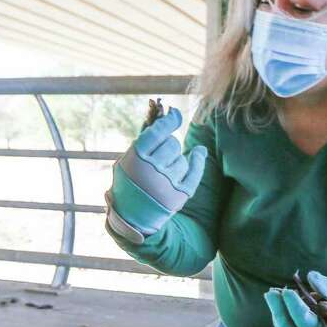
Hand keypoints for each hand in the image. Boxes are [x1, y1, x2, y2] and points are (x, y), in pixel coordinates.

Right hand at [105, 106, 207, 243]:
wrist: (132, 217)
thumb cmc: (129, 182)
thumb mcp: (128, 159)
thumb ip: (145, 136)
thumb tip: (163, 109)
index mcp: (136, 158)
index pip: (158, 132)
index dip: (169, 121)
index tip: (175, 114)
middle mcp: (152, 170)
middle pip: (172, 144)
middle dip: (168, 147)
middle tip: (159, 156)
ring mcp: (167, 184)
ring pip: (183, 159)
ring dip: (176, 161)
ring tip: (163, 172)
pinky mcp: (180, 196)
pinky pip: (195, 172)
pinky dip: (197, 161)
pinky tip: (198, 154)